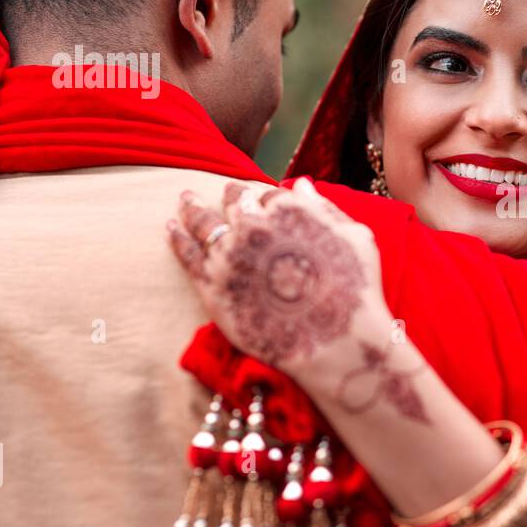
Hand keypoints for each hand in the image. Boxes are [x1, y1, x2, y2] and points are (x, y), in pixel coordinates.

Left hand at [167, 177, 391, 382]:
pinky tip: (171, 228)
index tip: (260, 197)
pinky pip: (188, 256)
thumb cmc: (355, 290)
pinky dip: (177, 239)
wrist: (334, 340)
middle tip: (224, 192)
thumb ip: (323, 208)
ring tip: (185, 199)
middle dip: (230, 195)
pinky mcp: (212, 288)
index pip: (269, 194)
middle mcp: (252, 226)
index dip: (264, 196)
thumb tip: (300, 185)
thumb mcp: (355, 237)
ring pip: (204, 223)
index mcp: (287, 209)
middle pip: (234, 203)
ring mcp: (228, 257)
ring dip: (193, 208)